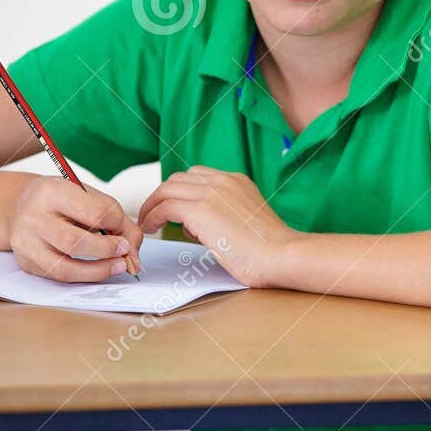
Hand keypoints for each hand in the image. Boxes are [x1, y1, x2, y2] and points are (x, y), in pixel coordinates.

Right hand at [7, 177, 142, 282]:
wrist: (25, 205)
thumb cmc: (65, 201)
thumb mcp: (92, 198)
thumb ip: (119, 223)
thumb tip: (134, 258)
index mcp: (53, 191)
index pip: (94, 212)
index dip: (116, 225)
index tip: (125, 234)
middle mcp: (33, 216)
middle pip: (74, 241)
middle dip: (106, 250)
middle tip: (124, 253)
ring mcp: (25, 241)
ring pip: (63, 267)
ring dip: (97, 271)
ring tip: (117, 266)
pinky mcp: (25, 261)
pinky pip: (58, 277)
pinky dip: (83, 277)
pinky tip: (96, 270)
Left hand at [136, 166, 296, 286]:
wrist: (282, 255)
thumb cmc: (270, 249)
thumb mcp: (246, 221)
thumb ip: (221, 215)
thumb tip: (194, 226)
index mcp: (237, 181)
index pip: (196, 176)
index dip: (180, 192)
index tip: (171, 210)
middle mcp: (223, 180)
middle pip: (178, 179)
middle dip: (162, 197)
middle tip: (153, 216)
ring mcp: (211, 193)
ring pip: (166, 189)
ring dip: (152, 206)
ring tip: (147, 224)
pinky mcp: (200, 210)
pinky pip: (164, 207)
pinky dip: (152, 216)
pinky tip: (151, 229)